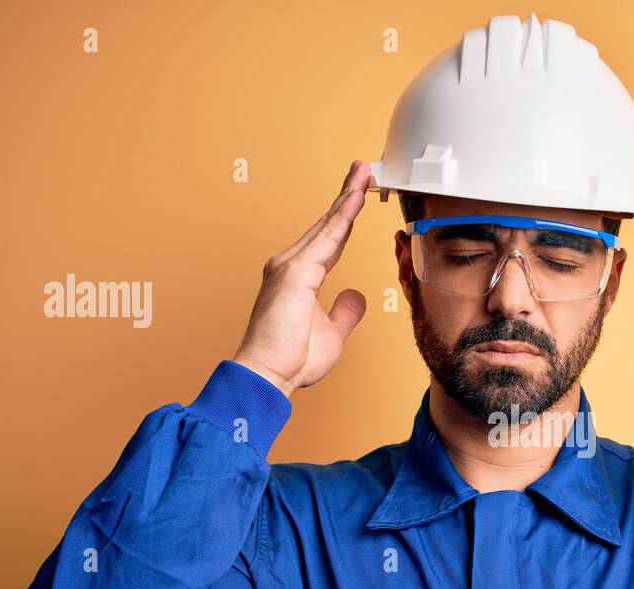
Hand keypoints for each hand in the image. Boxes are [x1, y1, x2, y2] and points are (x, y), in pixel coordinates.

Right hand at [234, 160, 373, 397]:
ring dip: (347, 197)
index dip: (346, 218)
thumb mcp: (333, 333)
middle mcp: (292, 264)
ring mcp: (291, 265)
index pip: (330, 240)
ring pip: (327, 224)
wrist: (268, 375)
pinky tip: (355, 197)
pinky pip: (327, 237)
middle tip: (364, 169)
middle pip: (327, 223)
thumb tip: (355, 294)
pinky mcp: (295, 271)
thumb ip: (345, 311)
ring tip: (363, 172)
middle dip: (347, 195)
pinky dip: (343, 215)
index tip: (360, 196)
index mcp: (300, 277)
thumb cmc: (292, 359)